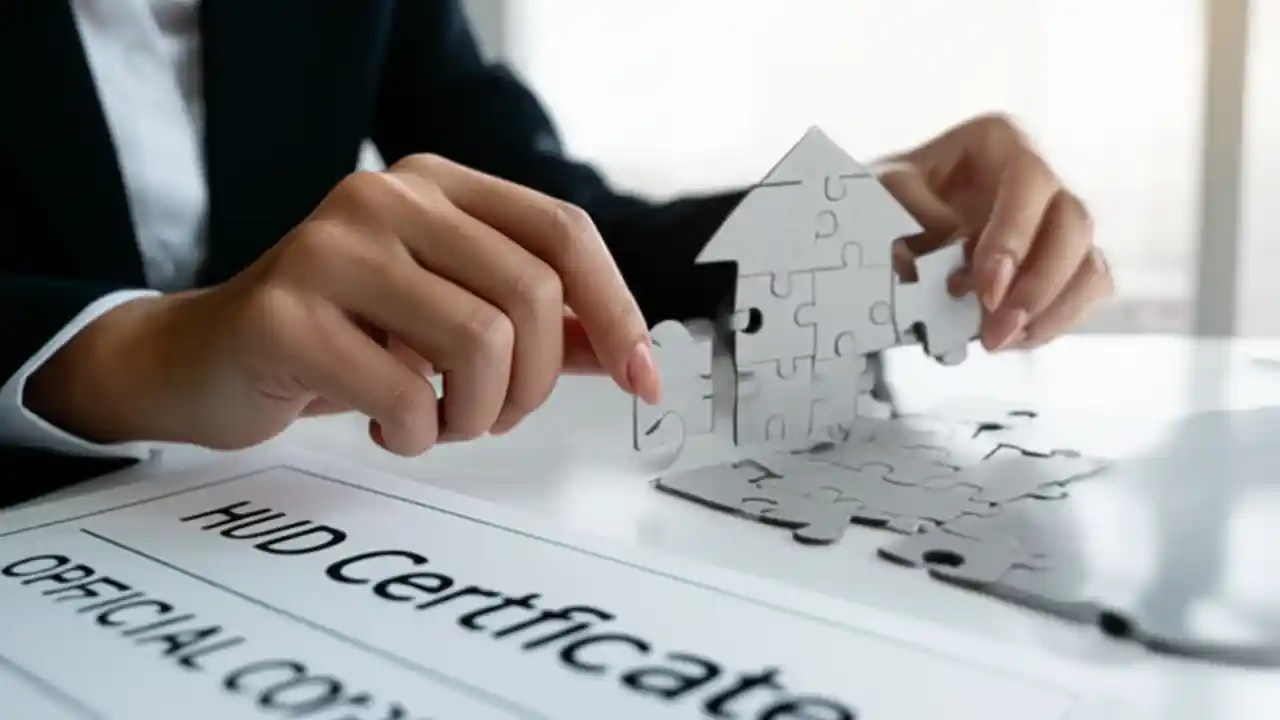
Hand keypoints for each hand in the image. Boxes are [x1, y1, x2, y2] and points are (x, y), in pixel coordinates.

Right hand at [28, 155, 660, 454]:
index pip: (562, 232)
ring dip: (477, 415)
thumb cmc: (339, 337)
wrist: (205, 358)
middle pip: (532, 296)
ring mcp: (331, 247)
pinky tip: (387, 427)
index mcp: (435, 186)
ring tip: (440, 422)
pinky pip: (409, 395)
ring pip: (481, 344)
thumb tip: (625, 350)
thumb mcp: (445, 317)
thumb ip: (537, 325)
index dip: (616, 310)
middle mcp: (387, 198)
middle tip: (494, 415)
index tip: (642, 377)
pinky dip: (416, 435)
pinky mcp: (287, 312)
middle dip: (533, 385)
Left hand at [874, 114, 1113, 350]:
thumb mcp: (883, 191)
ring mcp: (1053, 223)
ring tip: (999, 341)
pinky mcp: (1058, 264)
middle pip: (1073, 224)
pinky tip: (1012, 340)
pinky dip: (1053, 323)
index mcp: (998, 142)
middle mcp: (1037, 179)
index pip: (1030, 179)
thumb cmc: (889, 197)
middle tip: (995, 331)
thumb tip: (957, 247)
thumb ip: (914, 213)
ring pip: (1088, 263)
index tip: (987, 288)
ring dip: (1051, 312)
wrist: (885, 225)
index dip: (1015, 236)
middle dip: (1038, 286)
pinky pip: (1082, 293)